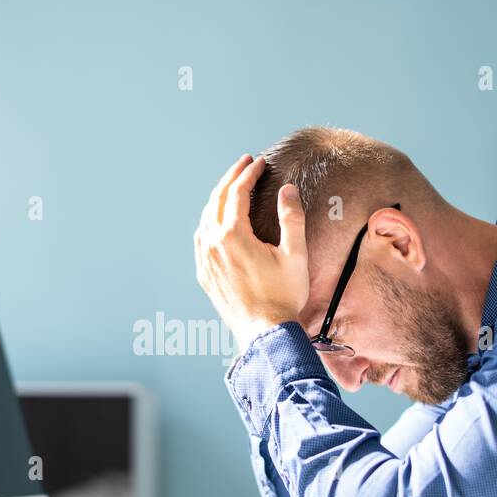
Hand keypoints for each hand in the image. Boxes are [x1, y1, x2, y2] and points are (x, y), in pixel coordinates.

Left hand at [194, 154, 308, 346]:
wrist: (264, 334)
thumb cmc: (283, 297)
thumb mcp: (295, 255)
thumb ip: (291, 218)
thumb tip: (287, 189)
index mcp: (233, 236)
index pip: (237, 192)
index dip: (249, 173)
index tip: (261, 162)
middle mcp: (212, 244)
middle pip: (217, 199)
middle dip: (232, 177)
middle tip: (245, 163)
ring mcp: (205, 260)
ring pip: (206, 218)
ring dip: (219, 197)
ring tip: (233, 186)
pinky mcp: (204, 275)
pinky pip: (201, 238)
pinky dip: (210, 220)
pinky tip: (218, 220)